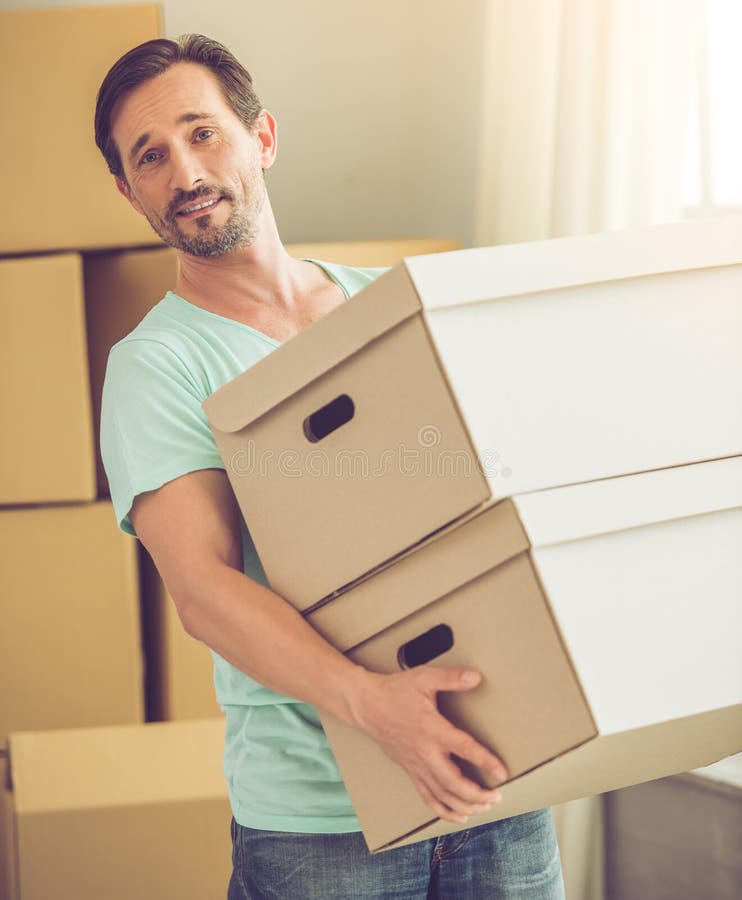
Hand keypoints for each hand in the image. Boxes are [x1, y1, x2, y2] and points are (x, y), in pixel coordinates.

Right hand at [349, 666, 507, 823]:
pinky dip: (443, 810)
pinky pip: (427, 796)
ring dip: (464, 805)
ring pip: (441, 794)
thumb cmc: (394, 691)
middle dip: (477, 794)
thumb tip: (475, 678)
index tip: (501, 773)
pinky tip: (457, 814)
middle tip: (496, 797)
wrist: (366, 705)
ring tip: (483, 808)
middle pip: (454, 782)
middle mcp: (425, 752)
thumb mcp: (424, 678)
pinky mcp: (410, 770)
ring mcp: (416, 764)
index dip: (485, 762)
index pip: (464, 749)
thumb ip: (451, 678)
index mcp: (432, 729)